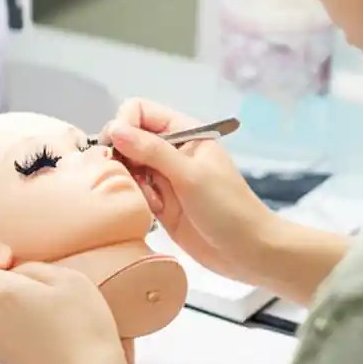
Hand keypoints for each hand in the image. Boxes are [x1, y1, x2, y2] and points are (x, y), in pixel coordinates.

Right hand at [99, 98, 275, 282]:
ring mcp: (165, 177)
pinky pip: (134, 192)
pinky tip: (153, 213)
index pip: (140, 111)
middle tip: (133, 178)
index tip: (117, 148)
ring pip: (127, 167)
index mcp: (184, 132)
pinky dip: (136, 201)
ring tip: (150, 200)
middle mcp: (171, 150)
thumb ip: (152, 150)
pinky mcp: (159, 202)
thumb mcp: (190, 175)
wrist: (248, 252)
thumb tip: (114, 129)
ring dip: (130, 182)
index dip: (124, 125)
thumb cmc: (229, 209)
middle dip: (123, 157)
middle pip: (128, 139)